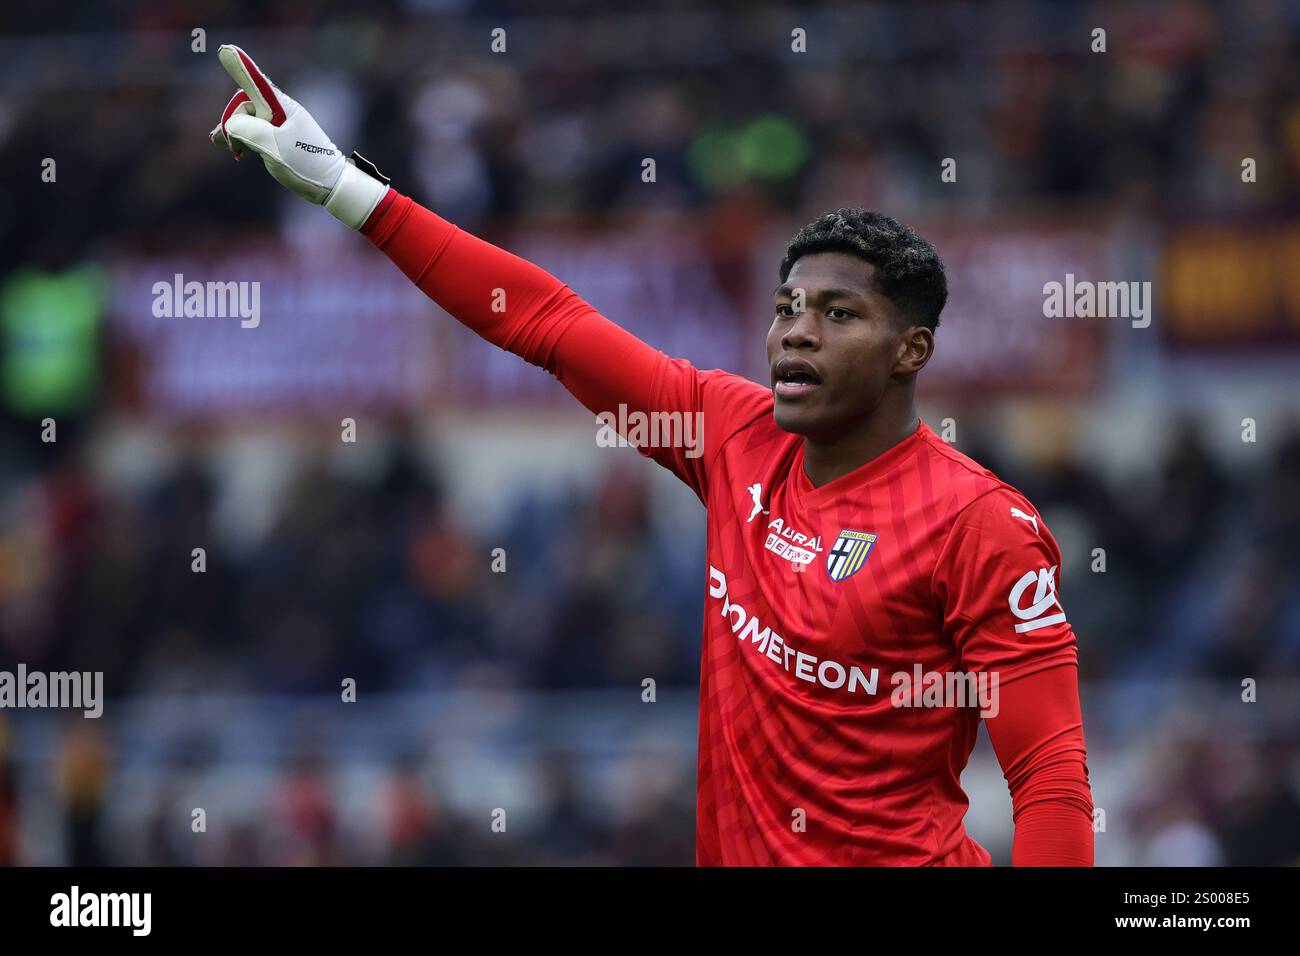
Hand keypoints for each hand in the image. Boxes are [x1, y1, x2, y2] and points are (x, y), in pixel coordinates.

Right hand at [210, 44, 388, 228]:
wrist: (332, 185)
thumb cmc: (307, 165)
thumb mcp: (274, 148)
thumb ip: (248, 130)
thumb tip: (230, 124)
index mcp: (283, 107)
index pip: (255, 83)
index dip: (239, 68)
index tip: (226, 50)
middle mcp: (281, 111)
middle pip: (246, 105)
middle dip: (232, 120)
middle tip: (225, 142)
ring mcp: (281, 124)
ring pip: (249, 120)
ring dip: (235, 132)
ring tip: (230, 149)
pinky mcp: (280, 138)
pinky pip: (256, 131)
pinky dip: (245, 139)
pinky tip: (240, 152)